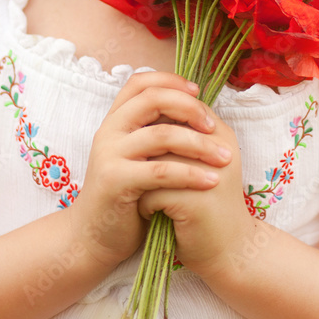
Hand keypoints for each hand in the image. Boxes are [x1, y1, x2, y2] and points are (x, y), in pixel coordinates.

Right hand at [67, 71, 232, 269]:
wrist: (94, 238)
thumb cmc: (126, 197)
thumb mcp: (140, 158)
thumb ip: (156, 133)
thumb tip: (198, 112)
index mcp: (116, 120)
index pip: (141, 82)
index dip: (171, 81)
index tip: (198, 91)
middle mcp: (109, 130)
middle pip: (152, 99)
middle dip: (189, 108)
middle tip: (214, 126)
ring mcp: (110, 154)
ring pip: (161, 135)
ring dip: (199, 144)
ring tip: (224, 157)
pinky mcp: (115, 181)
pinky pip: (160, 171)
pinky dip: (190, 174)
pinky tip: (211, 181)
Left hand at [137, 110, 255, 278]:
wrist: (232, 252)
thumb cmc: (210, 205)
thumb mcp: (202, 163)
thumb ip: (183, 136)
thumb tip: (144, 112)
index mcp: (220, 133)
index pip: (178, 111)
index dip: (157, 132)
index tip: (153, 157)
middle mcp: (217, 147)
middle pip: (161, 135)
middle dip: (146, 159)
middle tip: (146, 179)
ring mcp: (207, 173)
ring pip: (152, 163)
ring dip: (143, 181)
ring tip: (149, 196)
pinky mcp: (193, 200)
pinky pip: (151, 192)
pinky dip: (145, 206)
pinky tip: (154, 216)